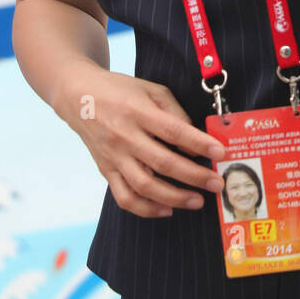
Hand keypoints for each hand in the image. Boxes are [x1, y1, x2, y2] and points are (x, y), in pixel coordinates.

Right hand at [55, 62, 226, 219]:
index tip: (220, 152)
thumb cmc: (120, 90)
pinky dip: (147, 209)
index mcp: (137, 111)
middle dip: (194, 176)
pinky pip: (125, 197)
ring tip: (197, 201)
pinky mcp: (105, 171)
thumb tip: (196, 138)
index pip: (173, 131)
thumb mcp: (150, 89)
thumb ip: (174, 111)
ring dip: (174, 198)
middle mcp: (124, 136)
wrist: (79, 96)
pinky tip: (167, 209)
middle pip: (163, 163)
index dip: (199, 143)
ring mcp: (113, 157)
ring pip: (144, 186)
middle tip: (216, 183)